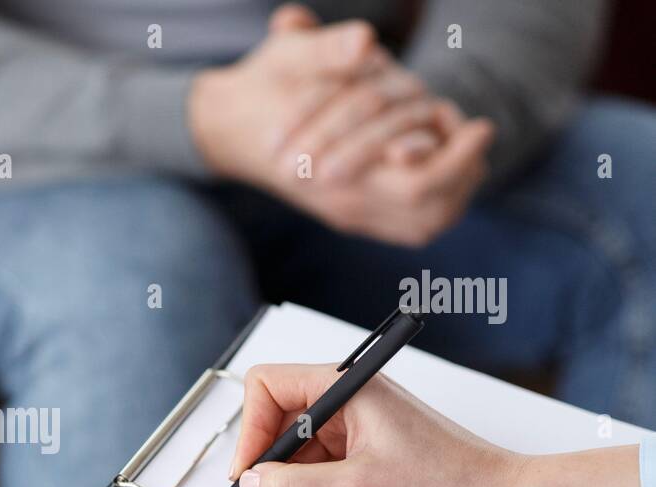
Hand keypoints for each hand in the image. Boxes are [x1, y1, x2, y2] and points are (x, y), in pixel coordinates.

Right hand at [190, 4, 493, 245]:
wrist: (224, 128)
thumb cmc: (263, 87)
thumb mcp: (287, 57)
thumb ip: (327, 49)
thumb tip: (364, 44)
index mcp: (329, 173)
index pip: (416, 185)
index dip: (457, 159)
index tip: (480, 124)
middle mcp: (341, 203)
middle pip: (427, 213)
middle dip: (462, 174)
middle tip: (477, 134)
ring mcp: (347, 213)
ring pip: (423, 225)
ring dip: (453, 191)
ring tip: (465, 152)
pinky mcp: (352, 213)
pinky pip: (410, 224)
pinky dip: (437, 199)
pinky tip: (441, 165)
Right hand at [229, 363, 519, 486]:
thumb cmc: (449, 482)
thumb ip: (294, 486)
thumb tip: (252, 482)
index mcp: (346, 388)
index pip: (267, 387)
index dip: (249, 431)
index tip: (247, 473)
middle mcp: (346, 402)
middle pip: (275, 429)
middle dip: (265, 475)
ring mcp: (354, 429)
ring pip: (292, 458)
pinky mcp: (362, 455)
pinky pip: (315, 474)